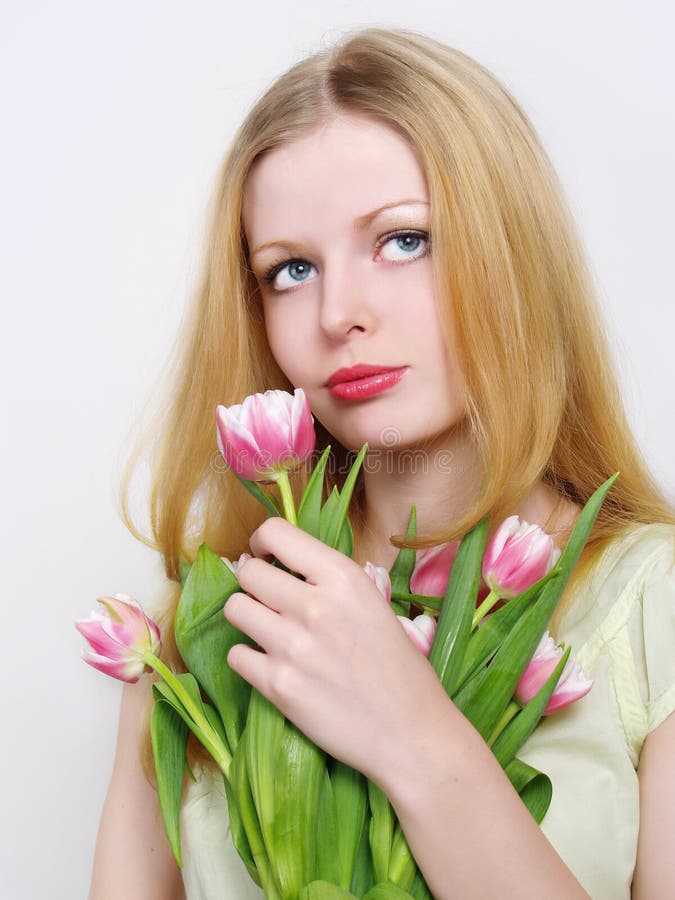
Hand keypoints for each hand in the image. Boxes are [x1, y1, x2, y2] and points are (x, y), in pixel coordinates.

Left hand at [223, 517, 448, 781]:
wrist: (411, 733)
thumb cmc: (398, 667)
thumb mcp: (373, 604)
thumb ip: (327, 581)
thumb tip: (270, 564)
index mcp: (343, 577)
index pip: (275, 533)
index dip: (261, 542)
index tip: (266, 557)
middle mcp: (315, 605)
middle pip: (248, 572)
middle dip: (252, 583)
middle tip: (268, 601)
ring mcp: (293, 646)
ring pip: (234, 609)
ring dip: (247, 618)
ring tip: (269, 632)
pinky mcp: (278, 686)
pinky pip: (236, 655)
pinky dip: (249, 659)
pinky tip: (272, 665)